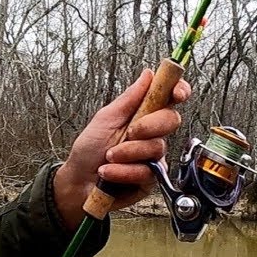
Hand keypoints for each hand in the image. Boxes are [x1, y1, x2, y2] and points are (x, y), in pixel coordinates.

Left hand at [52, 68, 191, 229]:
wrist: (77, 182)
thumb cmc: (88, 150)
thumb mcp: (104, 119)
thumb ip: (129, 99)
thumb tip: (148, 74)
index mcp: (142, 116)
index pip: (170, 99)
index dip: (179, 91)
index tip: (177, 92)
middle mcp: (152, 135)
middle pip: (171, 120)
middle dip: (149, 125)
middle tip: (129, 133)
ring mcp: (153, 157)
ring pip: (156, 148)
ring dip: (126, 153)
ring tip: (108, 157)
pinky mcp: (151, 179)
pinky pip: (146, 172)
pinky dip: (122, 171)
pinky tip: (108, 173)